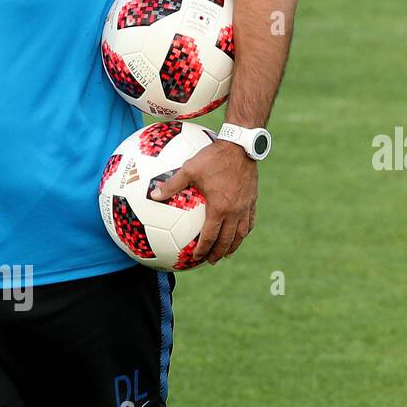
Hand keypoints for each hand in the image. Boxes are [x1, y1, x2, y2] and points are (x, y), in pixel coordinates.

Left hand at [150, 139, 257, 264]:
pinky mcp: (253, 199)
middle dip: (218, 253)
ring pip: (241, 233)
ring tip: (227, 253)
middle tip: (212, 261)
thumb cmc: (214, 157)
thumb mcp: (189, 169)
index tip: (196, 258)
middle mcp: (234, 211)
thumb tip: (153, 194)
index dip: (203, 249)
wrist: (241, 146)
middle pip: (227, 240)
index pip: (210, 237)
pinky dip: (244, 230)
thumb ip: (171, 184)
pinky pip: (250, 220)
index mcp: (219, 209)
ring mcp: (246, 206)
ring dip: (233, 245)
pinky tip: (240, 233)